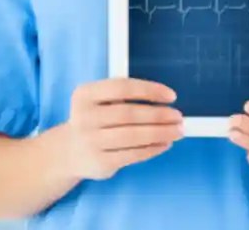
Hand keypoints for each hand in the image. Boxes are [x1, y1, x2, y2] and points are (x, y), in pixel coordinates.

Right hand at [62, 78, 184, 180]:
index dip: (150, 90)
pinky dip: (153, 149)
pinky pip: (133, 154)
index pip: (122, 87)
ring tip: (177, 131)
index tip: (171, 96)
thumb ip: (123, 96)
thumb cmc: (93, 120)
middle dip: (159, 115)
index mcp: (85, 94)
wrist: (69, 151)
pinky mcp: (100, 162)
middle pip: (130, 113)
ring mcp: (91, 141)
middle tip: (178, 117)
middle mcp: (85, 117)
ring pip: (133, 136)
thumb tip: (164, 101)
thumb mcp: (97, 100)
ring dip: (161, 133)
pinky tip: (164, 143)